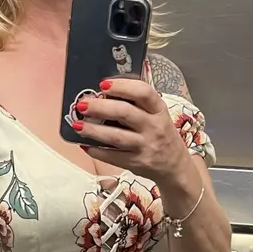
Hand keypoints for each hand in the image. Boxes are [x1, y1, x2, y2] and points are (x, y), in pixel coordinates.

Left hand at [74, 78, 189, 184]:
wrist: (174, 166)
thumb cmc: (161, 135)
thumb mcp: (158, 115)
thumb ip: (138, 104)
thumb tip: (104, 93)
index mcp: (159, 109)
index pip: (143, 92)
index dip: (122, 86)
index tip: (103, 85)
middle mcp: (154, 127)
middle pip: (125, 113)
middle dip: (100, 107)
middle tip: (82, 104)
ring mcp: (144, 146)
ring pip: (116, 137)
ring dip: (94, 130)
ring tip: (78, 125)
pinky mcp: (135, 163)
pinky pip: (112, 157)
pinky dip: (96, 151)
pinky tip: (85, 144)